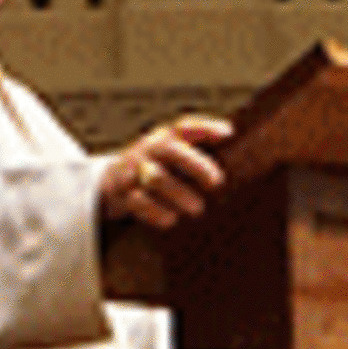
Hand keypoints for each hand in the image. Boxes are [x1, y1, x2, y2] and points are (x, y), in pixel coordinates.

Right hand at [100, 113, 231, 228]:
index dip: (207, 128)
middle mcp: (150, 151)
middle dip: (196, 165)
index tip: (229, 134)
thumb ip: (203, 147)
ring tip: (198, 209)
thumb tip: (234, 140)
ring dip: (178, 193)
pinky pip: (137, 201)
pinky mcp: (123, 194)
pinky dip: (155, 211)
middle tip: (218, 182)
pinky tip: (171, 220)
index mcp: (166, 138)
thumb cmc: (161, 167)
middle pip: (171, 151)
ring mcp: (135, 171)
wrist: (113, 181)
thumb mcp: (175, 152)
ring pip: (155, 178)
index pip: (185, 127)